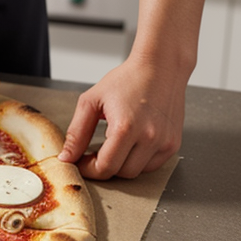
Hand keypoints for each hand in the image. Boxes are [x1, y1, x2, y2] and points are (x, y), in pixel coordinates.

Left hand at [58, 57, 185, 179]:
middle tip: (93, 155)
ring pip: (137, 172)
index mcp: (126, 127)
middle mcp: (149, 137)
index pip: (105, 167)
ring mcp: (165, 142)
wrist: (161, 66)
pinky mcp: (173, 143)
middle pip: (121, 173)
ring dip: (121, 165)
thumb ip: (77, 132)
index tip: (81, 162)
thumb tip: (66, 157)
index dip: (88, 170)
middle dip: (104, 167)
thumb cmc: (127, 79)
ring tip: (113, 146)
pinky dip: (138, 161)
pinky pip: (152, 166)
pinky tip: (130, 144)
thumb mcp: (91, 101)